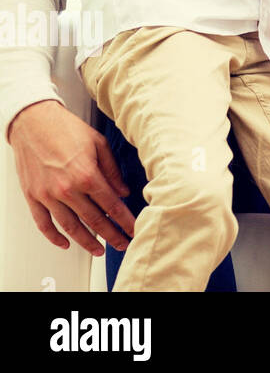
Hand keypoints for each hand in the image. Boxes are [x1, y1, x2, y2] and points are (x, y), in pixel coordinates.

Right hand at [9, 100, 134, 254]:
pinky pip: (44, 223)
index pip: (112, 205)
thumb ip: (112, 171)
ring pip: (70, 227)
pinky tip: (65, 243)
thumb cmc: (66, 129)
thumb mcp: (99, 144)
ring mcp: (48, 195)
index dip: (125, 220)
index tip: (133, 229)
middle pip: (94, 220)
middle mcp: (67, 189)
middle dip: (111, 235)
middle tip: (122, 243)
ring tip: (98, 249)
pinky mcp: (33, 197)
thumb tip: (123, 191)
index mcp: (86, 175)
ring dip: (86, 241)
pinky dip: (54, 237)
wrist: (33, 122)